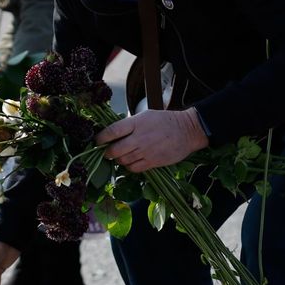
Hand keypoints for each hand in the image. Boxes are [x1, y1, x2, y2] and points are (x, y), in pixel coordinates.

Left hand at [94, 108, 208, 172]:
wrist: (187, 131)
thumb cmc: (165, 121)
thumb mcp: (145, 116)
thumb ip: (129, 125)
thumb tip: (112, 133)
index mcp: (136, 123)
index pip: (112, 131)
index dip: (101, 138)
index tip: (97, 141)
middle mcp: (139, 138)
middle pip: (114, 150)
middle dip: (107, 152)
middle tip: (107, 151)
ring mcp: (146, 151)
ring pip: (123, 160)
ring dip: (119, 159)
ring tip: (122, 155)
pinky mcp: (153, 162)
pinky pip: (133, 168)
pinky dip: (129, 166)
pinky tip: (132, 161)